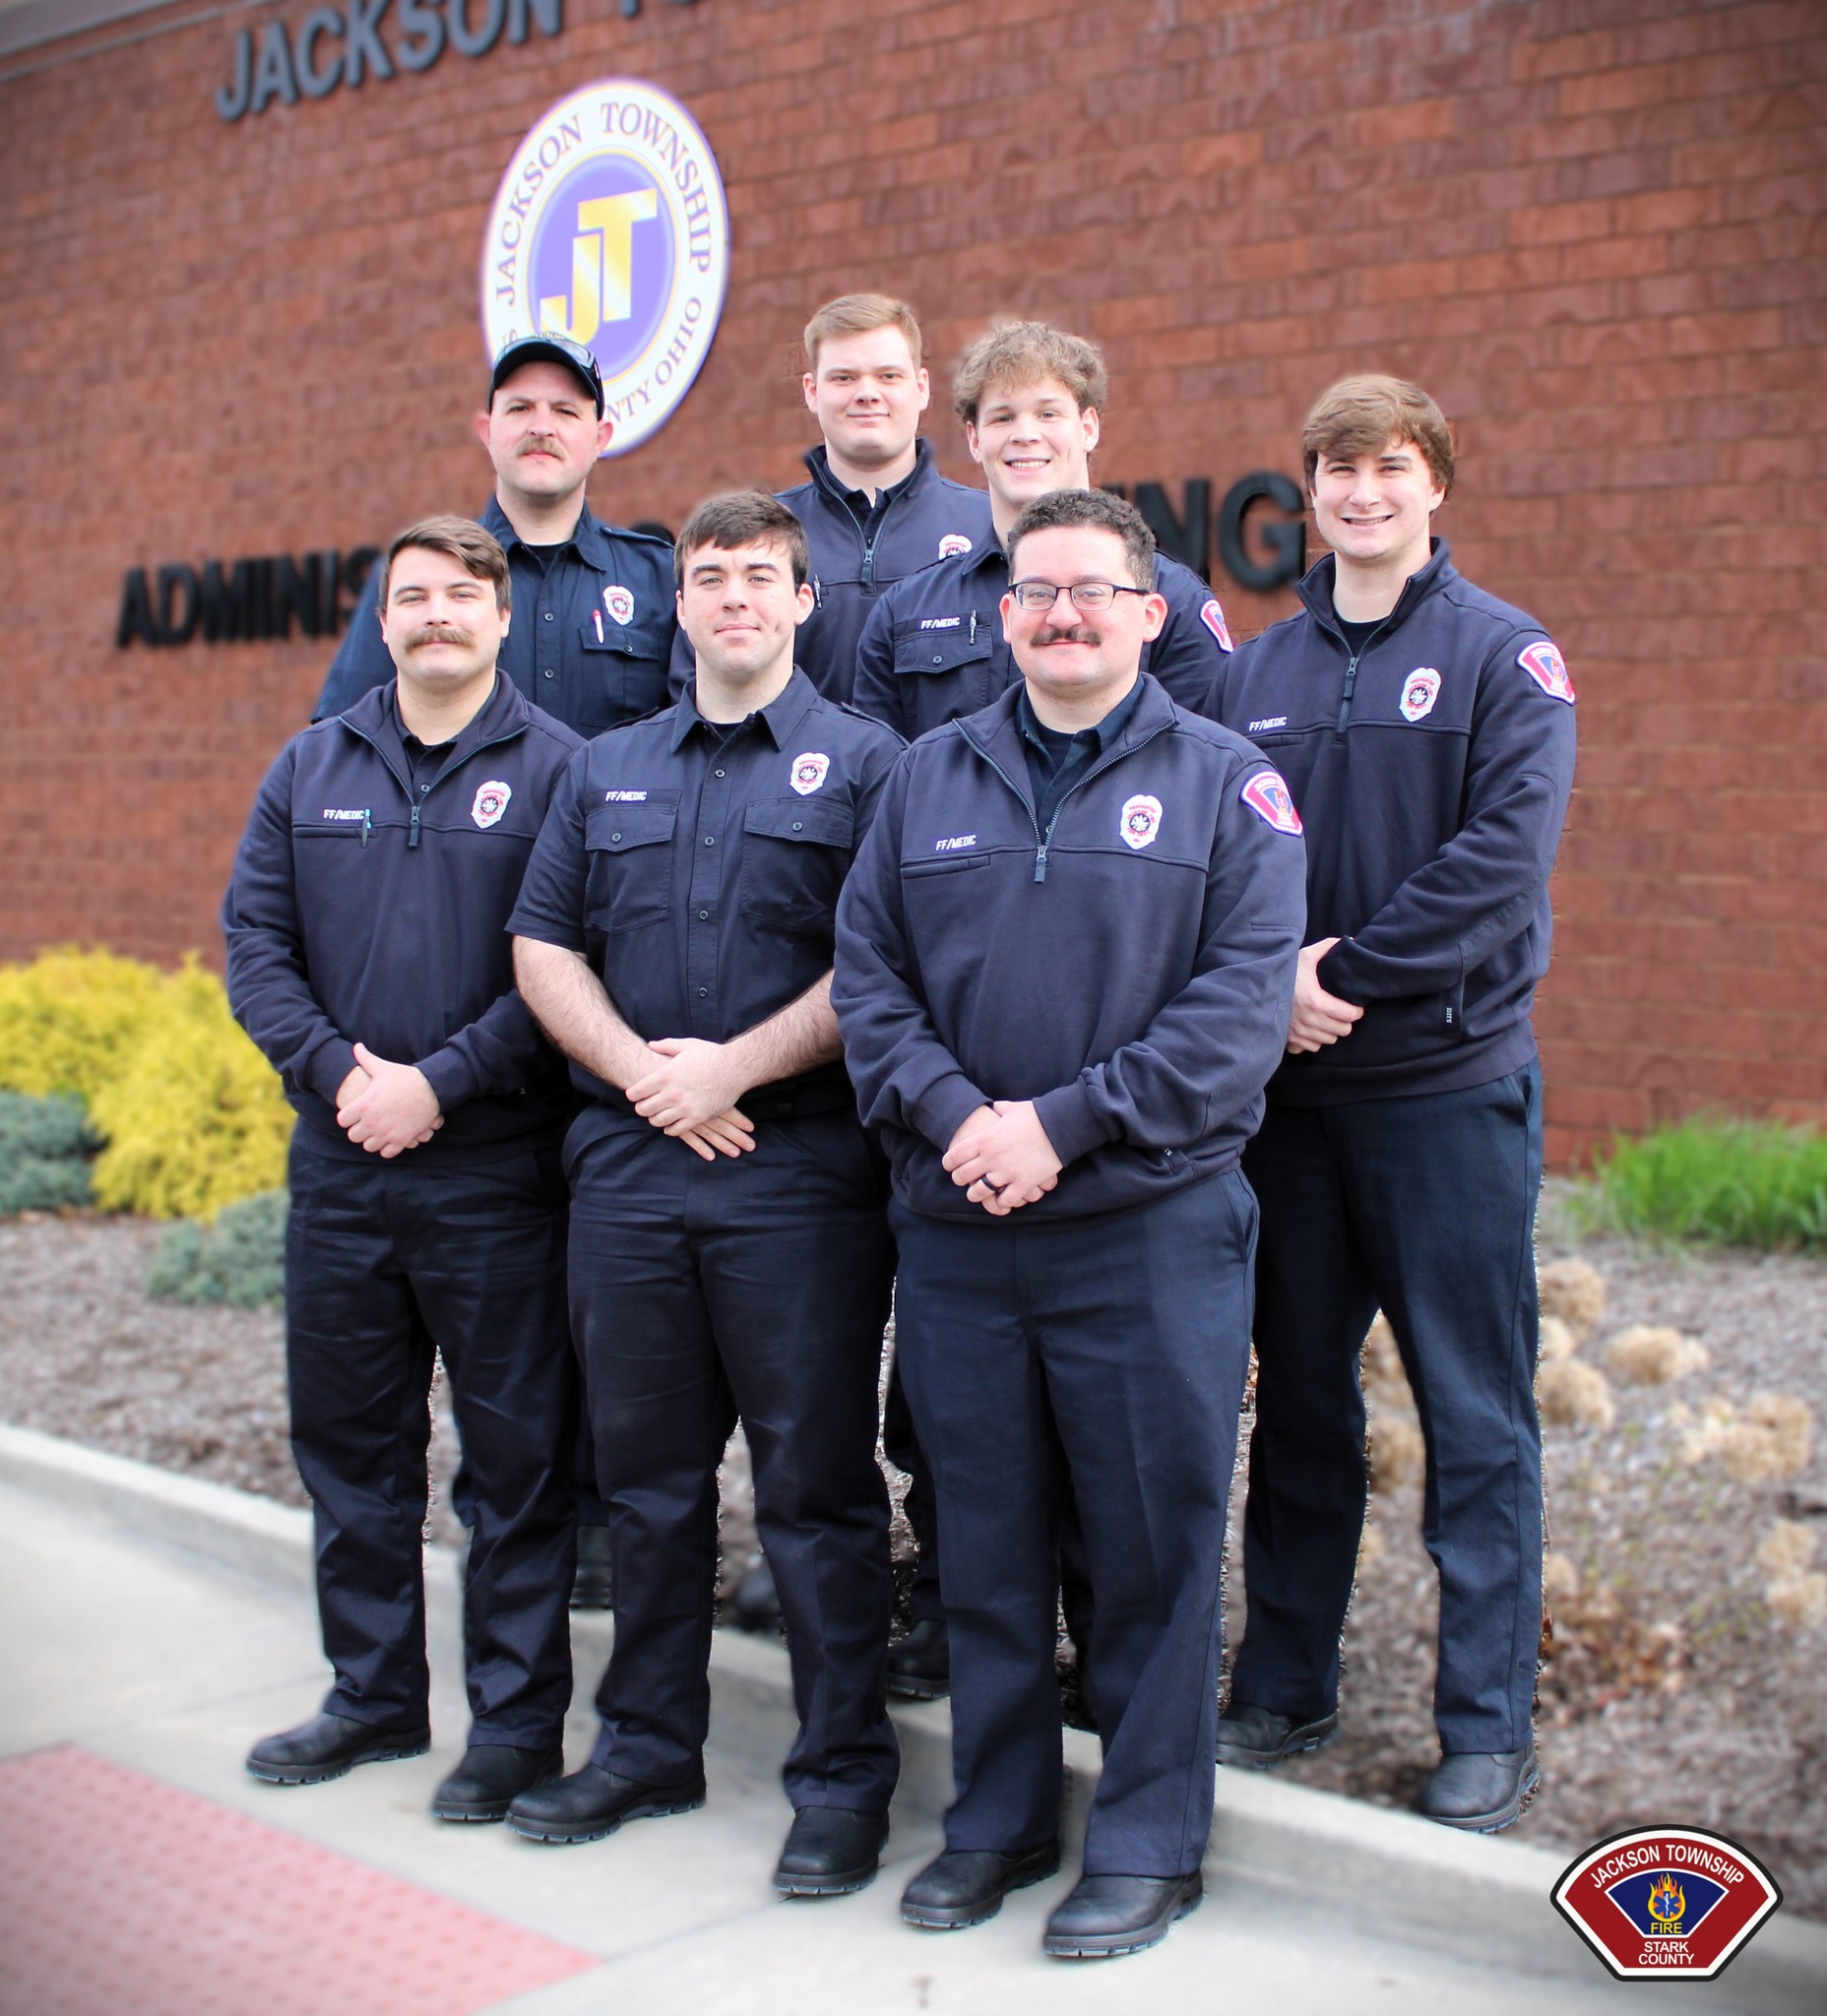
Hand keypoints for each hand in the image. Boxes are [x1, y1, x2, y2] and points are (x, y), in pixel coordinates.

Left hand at [338, 1043, 442, 1156]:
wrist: (432, 1088)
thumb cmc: (405, 1077)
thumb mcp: (383, 1067)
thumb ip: (365, 1059)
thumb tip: (356, 1047)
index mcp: (364, 1105)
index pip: (342, 1121)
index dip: (348, 1117)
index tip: (355, 1113)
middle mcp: (372, 1122)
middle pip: (354, 1136)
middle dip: (359, 1130)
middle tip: (367, 1123)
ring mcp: (386, 1133)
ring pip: (369, 1146)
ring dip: (373, 1140)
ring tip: (379, 1131)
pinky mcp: (401, 1140)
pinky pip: (386, 1153)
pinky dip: (388, 1148)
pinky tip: (391, 1137)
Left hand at [625, 1037, 755, 1160]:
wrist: (735, 1068)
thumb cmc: (711, 1055)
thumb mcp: (687, 1045)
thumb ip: (666, 1045)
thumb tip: (651, 1044)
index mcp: (665, 1075)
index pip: (636, 1092)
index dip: (633, 1094)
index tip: (636, 1095)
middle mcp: (672, 1093)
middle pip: (643, 1109)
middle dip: (642, 1108)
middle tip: (646, 1106)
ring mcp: (684, 1106)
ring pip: (657, 1121)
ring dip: (655, 1119)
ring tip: (658, 1115)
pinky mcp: (697, 1117)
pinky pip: (676, 1130)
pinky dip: (670, 1129)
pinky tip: (671, 1125)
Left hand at [942, 1100, 1061, 1215]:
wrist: (1060, 1126)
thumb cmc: (1036, 1115)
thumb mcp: (1011, 1108)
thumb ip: (998, 1110)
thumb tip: (994, 1107)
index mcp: (985, 1139)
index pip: (954, 1155)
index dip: (948, 1163)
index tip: (949, 1166)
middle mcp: (991, 1157)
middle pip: (962, 1176)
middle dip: (960, 1179)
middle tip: (962, 1179)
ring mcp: (1006, 1172)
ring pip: (979, 1192)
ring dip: (976, 1194)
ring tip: (977, 1193)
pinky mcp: (1023, 1183)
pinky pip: (1005, 1201)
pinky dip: (1002, 1202)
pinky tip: (1002, 1199)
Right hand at [1286, 937, 1363, 1053]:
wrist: (1256, 992)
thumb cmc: (1284, 975)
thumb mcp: (1304, 957)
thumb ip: (1326, 948)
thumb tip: (1350, 941)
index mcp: (1318, 1003)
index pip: (1351, 1016)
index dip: (1356, 1010)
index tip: (1352, 1005)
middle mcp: (1311, 1022)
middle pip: (1344, 1030)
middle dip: (1344, 1021)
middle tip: (1339, 1010)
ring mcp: (1301, 1034)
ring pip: (1330, 1039)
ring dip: (1330, 1030)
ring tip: (1325, 1018)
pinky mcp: (1292, 1041)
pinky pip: (1313, 1047)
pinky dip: (1315, 1039)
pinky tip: (1311, 1027)